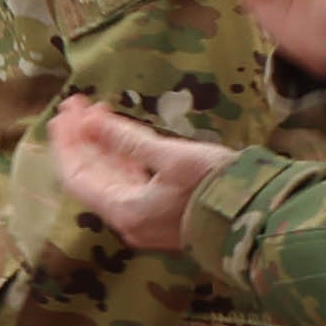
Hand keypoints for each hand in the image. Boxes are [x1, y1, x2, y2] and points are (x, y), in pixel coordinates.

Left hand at [50, 96, 223, 254]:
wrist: (262, 220)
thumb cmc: (217, 187)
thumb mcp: (172, 157)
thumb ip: (127, 139)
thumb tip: (88, 120)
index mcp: (125, 210)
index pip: (77, 175)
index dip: (67, 142)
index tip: (63, 112)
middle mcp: (129, 219)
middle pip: (91, 176)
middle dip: (82, 139)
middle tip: (76, 105)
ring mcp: (147, 218)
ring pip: (111, 178)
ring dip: (102, 146)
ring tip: (95, 113)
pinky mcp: (165, 212)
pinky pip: (132, 182)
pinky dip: (122, 158)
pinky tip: (121, 136)